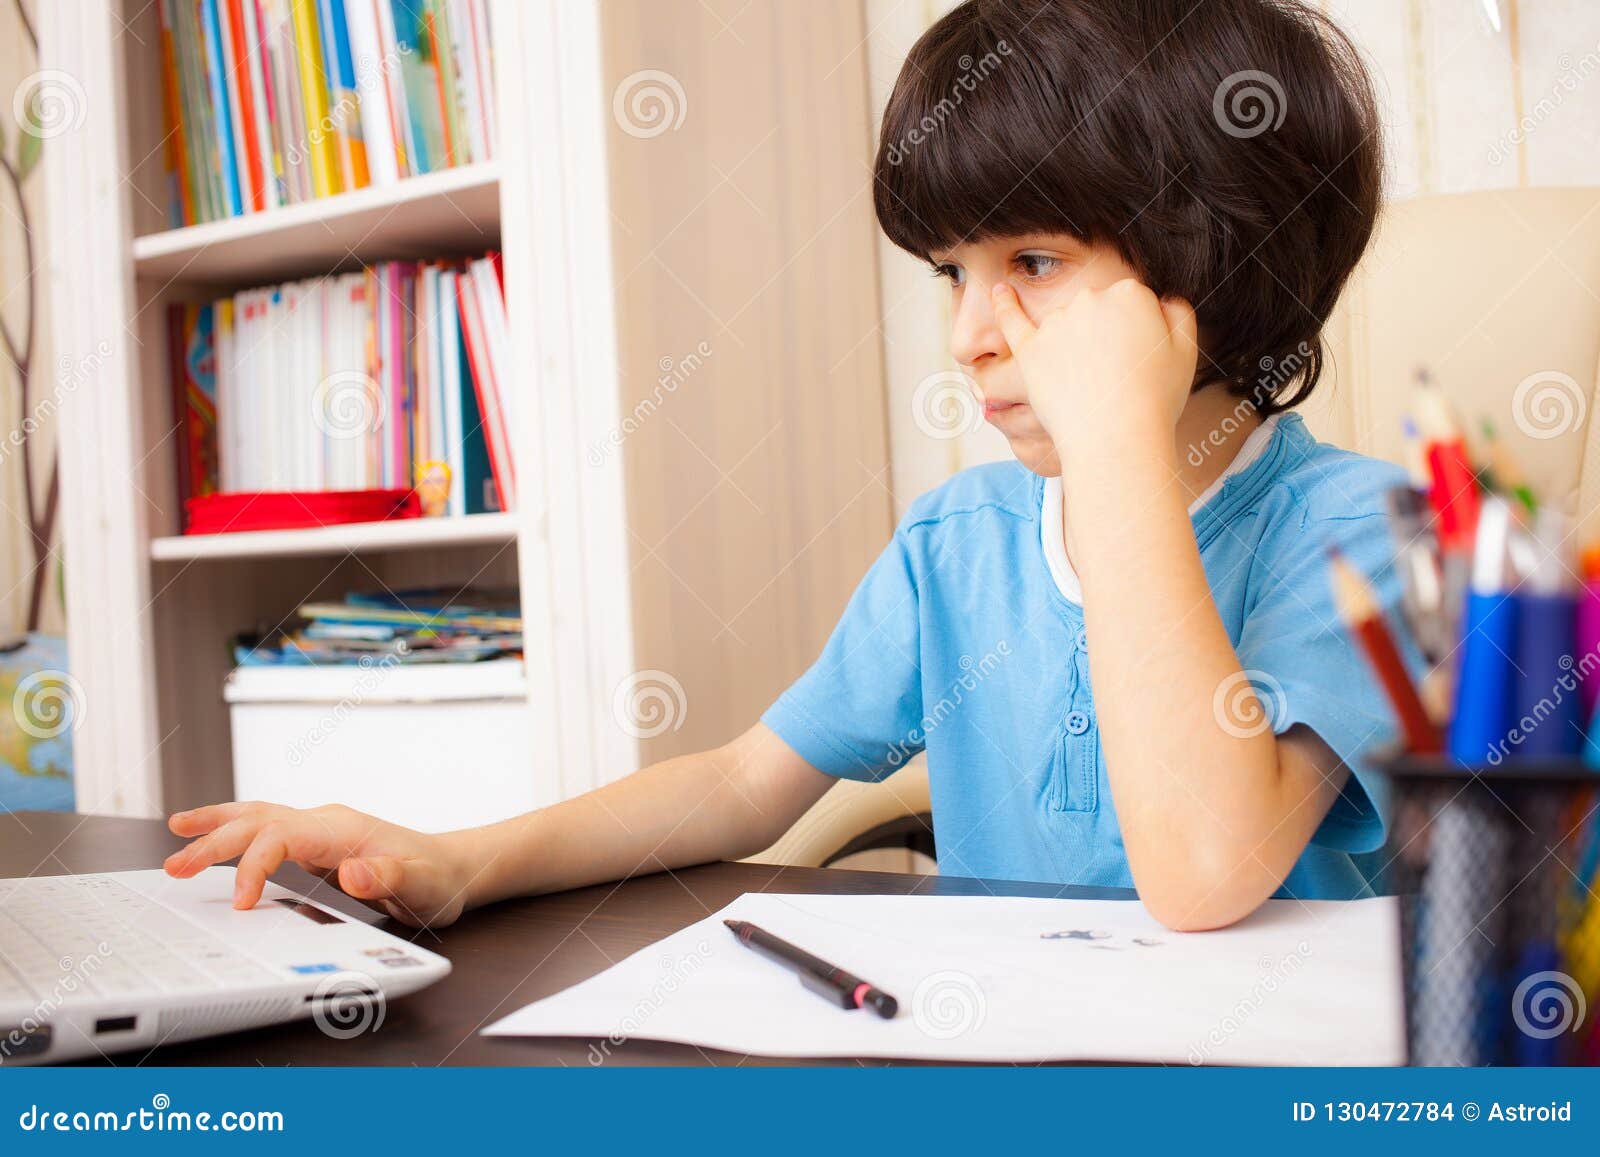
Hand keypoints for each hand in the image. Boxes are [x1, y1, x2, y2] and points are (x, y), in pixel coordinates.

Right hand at [165, 802, 471, 927]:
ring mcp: (320, 831)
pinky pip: (268, 832)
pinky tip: (217, 838)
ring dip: (218, 825)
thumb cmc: (439, 878)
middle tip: (174, 865)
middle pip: (260, 821)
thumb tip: (351, 870)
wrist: (455, 869)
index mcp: (343, 828)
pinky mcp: (317, 844)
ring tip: (177, 829)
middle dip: (215, 840)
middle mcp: (326, 822)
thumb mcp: (421, 884)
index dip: (254, 866)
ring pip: (260, 816)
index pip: (281, 837)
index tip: (241, 904)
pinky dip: (238, 832)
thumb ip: (387, 877)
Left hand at [991, 277, 1197, 455]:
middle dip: (1105, 337)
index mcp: (1131, 293)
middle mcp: (1089, 299)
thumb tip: (1161, 300)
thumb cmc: (1154, 400)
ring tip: (1088, 385)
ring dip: (1071, 346)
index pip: (1131, 304)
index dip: (1137, 334)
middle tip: (1115, 377)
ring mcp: (1056, 324)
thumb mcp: (1186, 351)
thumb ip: (1177, 313)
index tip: (1137, 360)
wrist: (1116, 438)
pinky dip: (1003, 306)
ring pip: (1064, 326)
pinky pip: (1011, 321)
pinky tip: (998, 292)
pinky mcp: (1030, 350)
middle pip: (1096, 311)